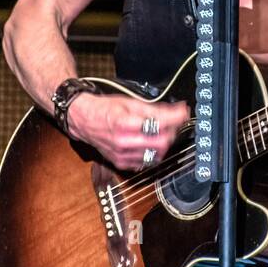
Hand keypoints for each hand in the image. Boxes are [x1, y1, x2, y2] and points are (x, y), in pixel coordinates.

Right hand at [66, 93, 189, 170]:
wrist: (84, 121)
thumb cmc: (105, 110)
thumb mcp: (130, 103)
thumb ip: (155, 109)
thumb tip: (177, 111)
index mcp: (125, 124)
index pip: (159, 125)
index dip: (175, 119)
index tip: (183, 113)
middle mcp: (123, 142)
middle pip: (161, 143)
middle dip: (171, 132)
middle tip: (173, 123)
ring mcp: (122, 155)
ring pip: (156, 155)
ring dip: (163, 144)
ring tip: (160, 133)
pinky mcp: (122, 164)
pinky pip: (146, 162)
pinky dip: (151, 153)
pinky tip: (148, 143)